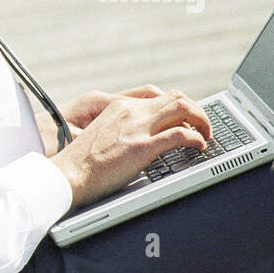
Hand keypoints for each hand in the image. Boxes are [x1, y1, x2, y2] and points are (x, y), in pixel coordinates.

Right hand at [50, 88, 211, 208]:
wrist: (67, 175)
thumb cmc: (80, 163)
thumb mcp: (102, 135)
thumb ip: (122, 130)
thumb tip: (139, 138)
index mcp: (119, 107)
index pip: (159, 97)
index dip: (179, 107)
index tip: (186, 119)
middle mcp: (131, 111)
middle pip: (177, 98)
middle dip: (196, 110)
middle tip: (202, 126)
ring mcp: (137, 128)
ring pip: (183, 108)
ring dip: (201, 120)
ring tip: (205, 135)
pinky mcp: (142, 147)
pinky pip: (181, 135)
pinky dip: (197, 139)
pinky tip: (198, 147)